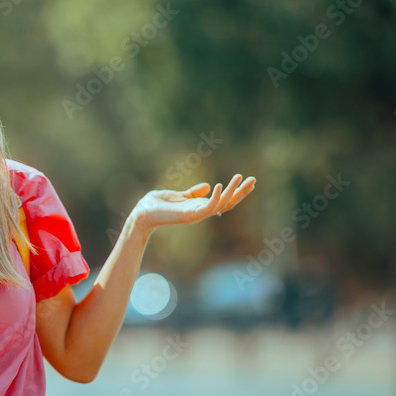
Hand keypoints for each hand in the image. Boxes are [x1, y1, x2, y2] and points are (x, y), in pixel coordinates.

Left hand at [132, 174, 256, 233]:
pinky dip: (214, 198)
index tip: (248, 180)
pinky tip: (218, 186)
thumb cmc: (156, 205)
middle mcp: (200, 212)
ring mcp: (195, 215)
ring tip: (240, 179)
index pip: (223, 200)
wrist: (141, 214)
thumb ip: (193, 193)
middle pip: (227, 204)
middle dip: (241, 192)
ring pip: (220, 205)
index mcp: (199, 207)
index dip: (236, 191)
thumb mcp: (178, 195)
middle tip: (254, 180)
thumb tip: (207, 186)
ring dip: (232, 193)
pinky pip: (206, 208)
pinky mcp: (188, 216)